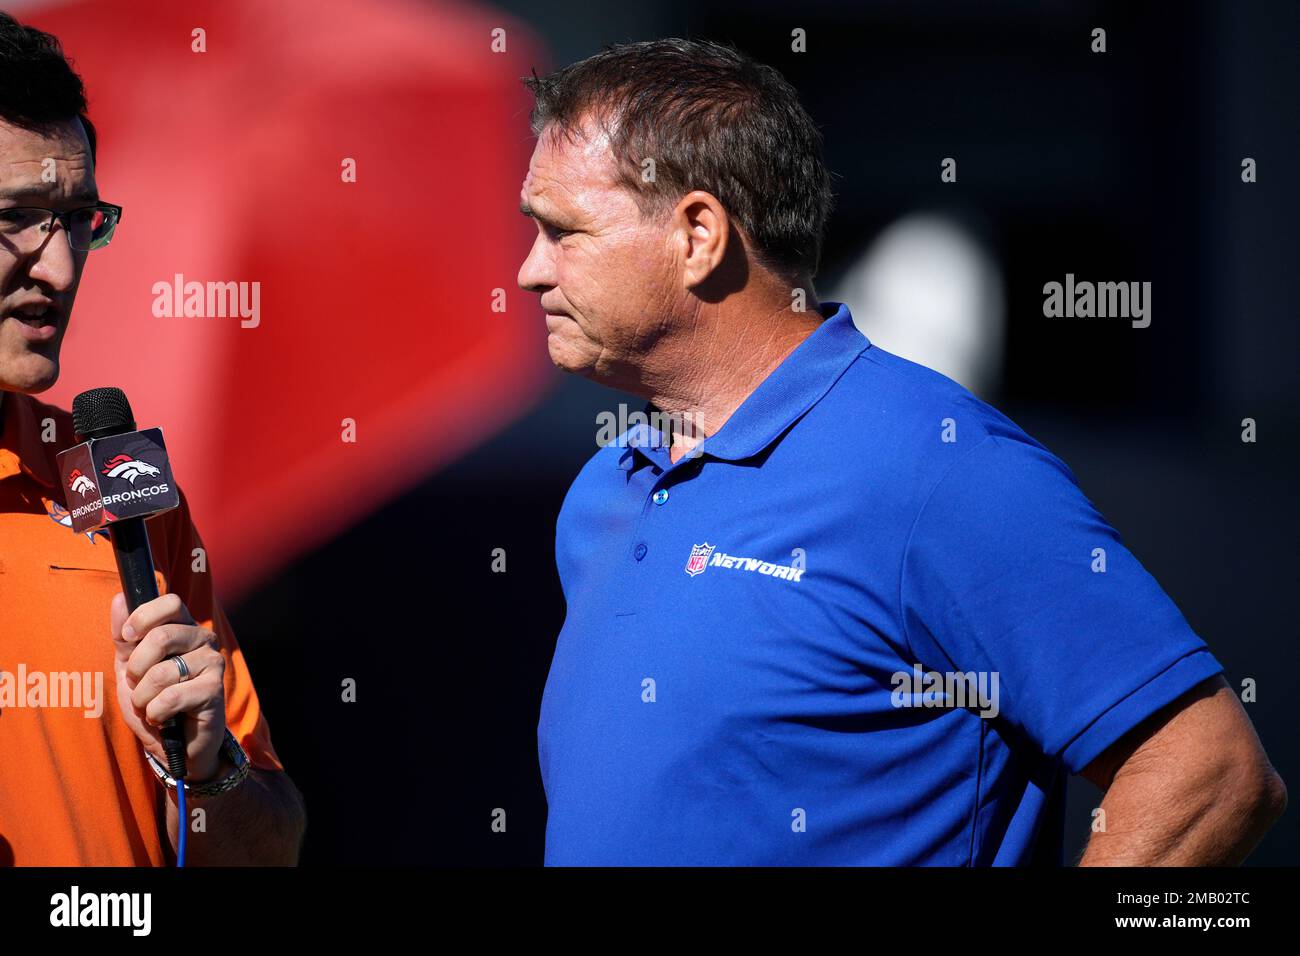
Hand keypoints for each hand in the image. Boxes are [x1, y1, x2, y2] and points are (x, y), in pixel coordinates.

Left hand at [109, 592, 227, 782]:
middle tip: (138, 684)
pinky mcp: (214, 690)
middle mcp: (203, 640)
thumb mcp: (130, 667)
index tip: (128, 638)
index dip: (143, 617)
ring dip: (143, 697)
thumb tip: (119, 598)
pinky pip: (171, 697)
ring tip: (151, 705)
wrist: (175, 744)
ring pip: (162, 672)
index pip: (170, 602)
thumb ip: (124, 636)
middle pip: (161, 636)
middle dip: (136, 668)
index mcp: (184, 627)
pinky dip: (156, 713)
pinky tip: (164, 718)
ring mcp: (212, 664)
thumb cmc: (155, 700)